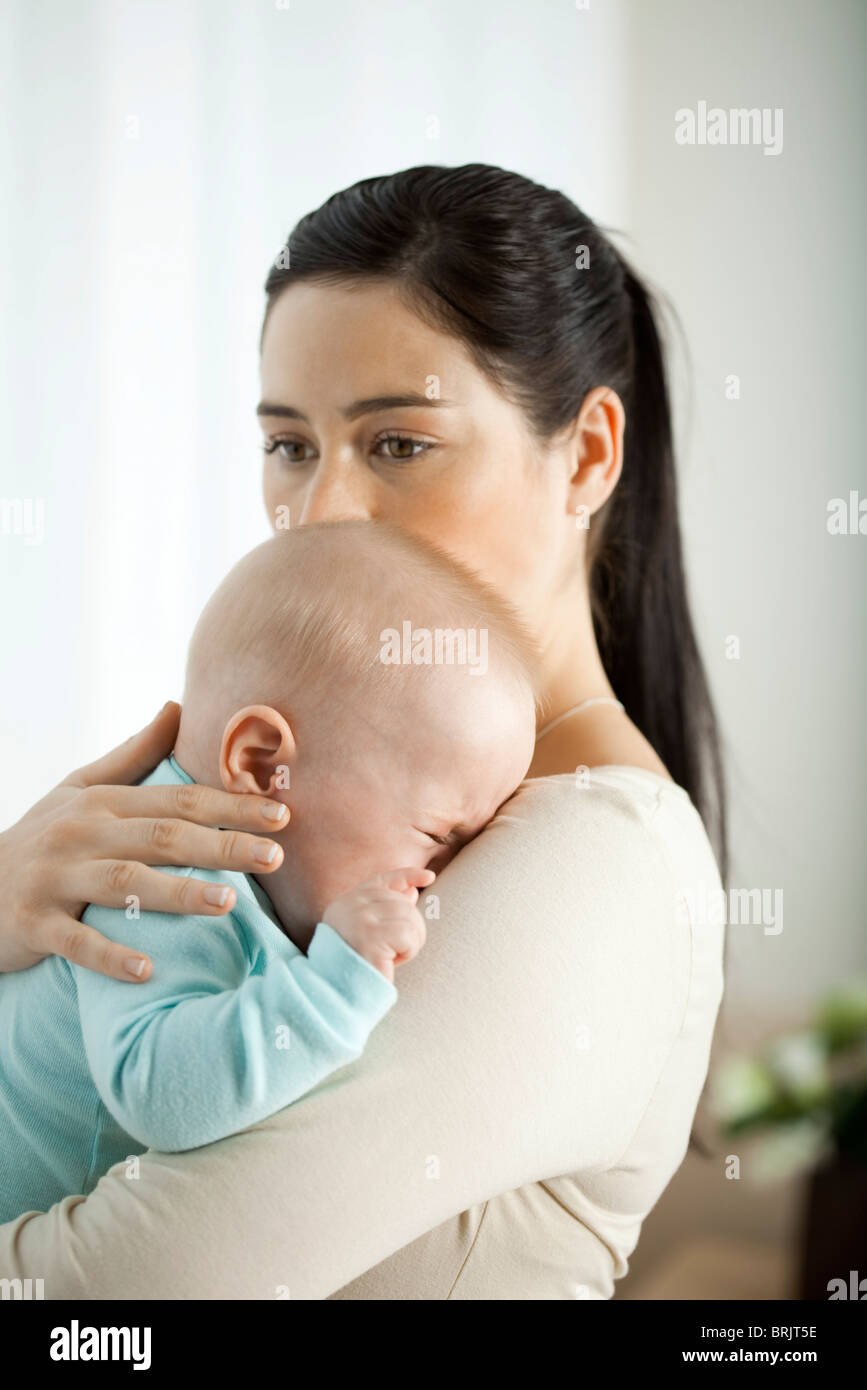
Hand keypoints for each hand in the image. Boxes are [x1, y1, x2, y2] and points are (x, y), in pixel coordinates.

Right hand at [0, 702, 289, 981]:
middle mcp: (82, 833)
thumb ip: (134, 754)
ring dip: (178, 893)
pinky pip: (76, 942)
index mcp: (103, 803)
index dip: (230, 805)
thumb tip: (178, 707)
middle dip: (222, 845)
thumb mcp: (79, 788)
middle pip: (162, 837)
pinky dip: (111, 955)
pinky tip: (148, 970)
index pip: (178, 800)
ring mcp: (56, 878)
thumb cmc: (40, 837)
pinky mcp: (34, 923)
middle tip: (275, 857)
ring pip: (125, 883)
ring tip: (228, 902)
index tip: (281, 814)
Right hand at [321, 867, 435, 984]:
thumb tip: (412, 892)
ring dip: (411, 942)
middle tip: (396, 951)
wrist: (337, 993)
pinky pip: (408, 935)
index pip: (384, 879)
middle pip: (403, 902)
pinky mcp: (371, 937)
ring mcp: (360, 919)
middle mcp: (351, 905)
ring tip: (393, 957)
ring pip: (410, 917)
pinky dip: (408, 951)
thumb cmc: (357, 965)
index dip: (409, 876)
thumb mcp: (372, 933)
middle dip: (410, 928)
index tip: (430, 877)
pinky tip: (393, 962)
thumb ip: (388, 911)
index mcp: (347, 901)